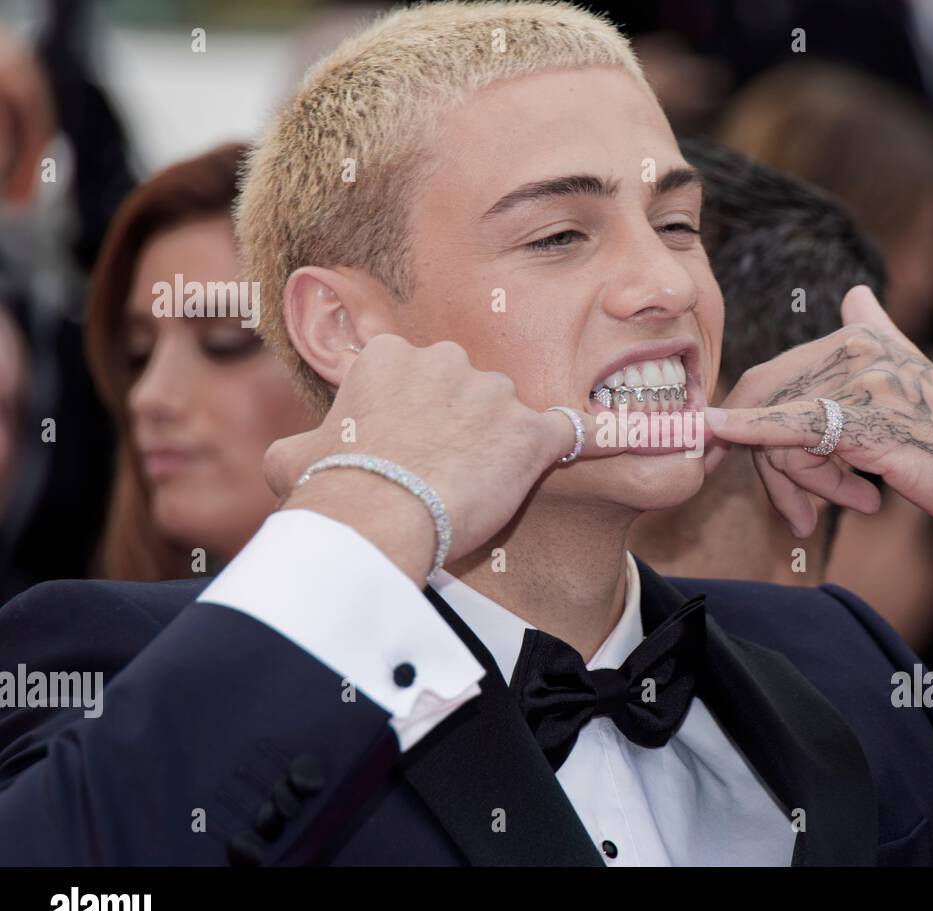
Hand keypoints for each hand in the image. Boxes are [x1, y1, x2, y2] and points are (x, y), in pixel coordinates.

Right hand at [264, 335, 617, 584]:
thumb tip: (295, 460)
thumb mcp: (296, 461)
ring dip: (505, 450)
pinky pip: (580, 431)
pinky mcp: (534, 432)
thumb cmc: (333, 489)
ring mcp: (495, 394)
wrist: (375, 511)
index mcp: (391, 356)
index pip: (419, 376)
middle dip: (467, 429)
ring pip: (513, 416)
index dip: (420, 417)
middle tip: (449, 476)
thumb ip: (302, 449)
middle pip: (472, 391)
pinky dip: (597, 444)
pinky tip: (616, 455)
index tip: (414, 450)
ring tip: (482, 493)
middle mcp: (448, 360)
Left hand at [704, 287, 932, 578]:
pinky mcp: (871, 423)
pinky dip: (747, 432)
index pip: (773, 379)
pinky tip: (716, 430)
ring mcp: (864, 383)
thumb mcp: (912, 378)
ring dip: (798, 486)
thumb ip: (877, 335)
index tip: (727, 456)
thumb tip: (854, 293)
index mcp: (860, 337)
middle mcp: (858, 348)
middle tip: (797, 513)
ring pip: (779, 431)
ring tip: (848, 505)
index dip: (743, 421)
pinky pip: (791, 431)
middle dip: (768, 463)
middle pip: (767, 403)